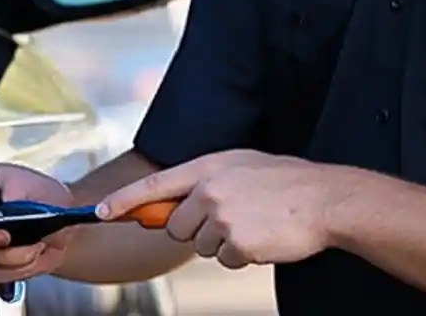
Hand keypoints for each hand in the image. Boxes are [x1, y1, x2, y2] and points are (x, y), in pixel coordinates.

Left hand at [98, 149, 336, 269]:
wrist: (325, 199)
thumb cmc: (287, 182)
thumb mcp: (242, 167)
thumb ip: (206, 182)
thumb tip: (172, 206)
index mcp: (209, 166)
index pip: (155, 184)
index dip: (124, 200)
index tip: (100, 212)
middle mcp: (210, 188)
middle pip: (178, 226)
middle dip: (198, 230)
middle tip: (233, 219)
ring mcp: (222, 216)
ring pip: (202, 246)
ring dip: (224, 243)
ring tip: (255, 224)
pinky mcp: (236, 242)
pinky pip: (225, 259)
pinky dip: (242, 256)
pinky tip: (263, 238)